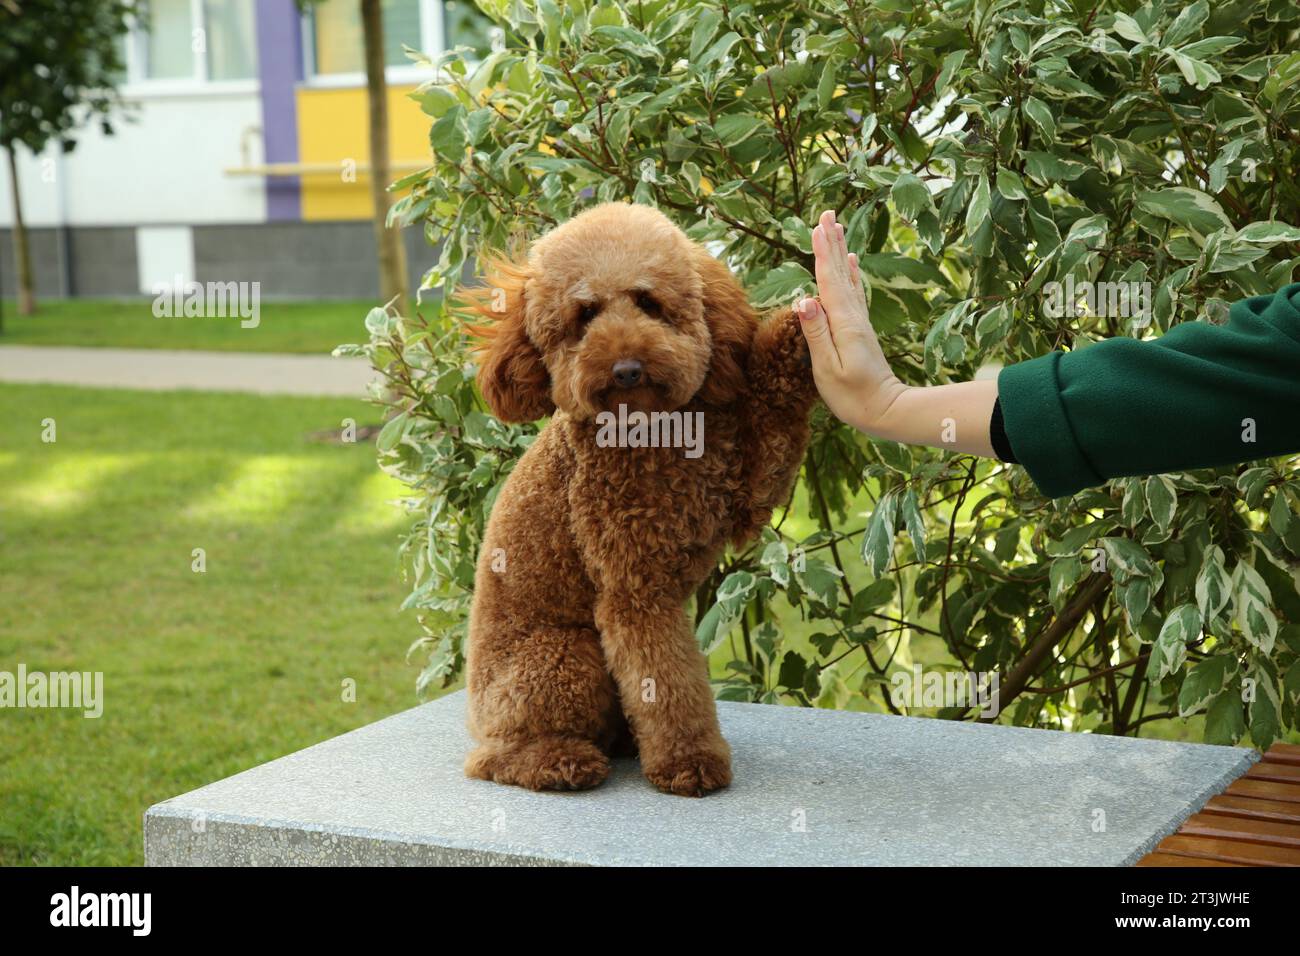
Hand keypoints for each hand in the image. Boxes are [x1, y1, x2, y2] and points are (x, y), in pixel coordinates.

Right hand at [796, 209, 907, 433]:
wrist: (887, 411)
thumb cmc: (854, 397)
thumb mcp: (828, 369)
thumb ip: (817, 333)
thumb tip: (804, 299)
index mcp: (844, 324)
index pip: (828, 282)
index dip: (822, 253)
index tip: (817, 226)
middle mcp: (854, 317)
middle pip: (840, 273)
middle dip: (832, 243)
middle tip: (828, 213)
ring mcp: (859, 322)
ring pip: (847, 278)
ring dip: (841, 252)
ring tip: (838, 228)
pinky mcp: (860, 330)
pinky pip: (854, 292)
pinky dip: (852, 274)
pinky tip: (852, 262)